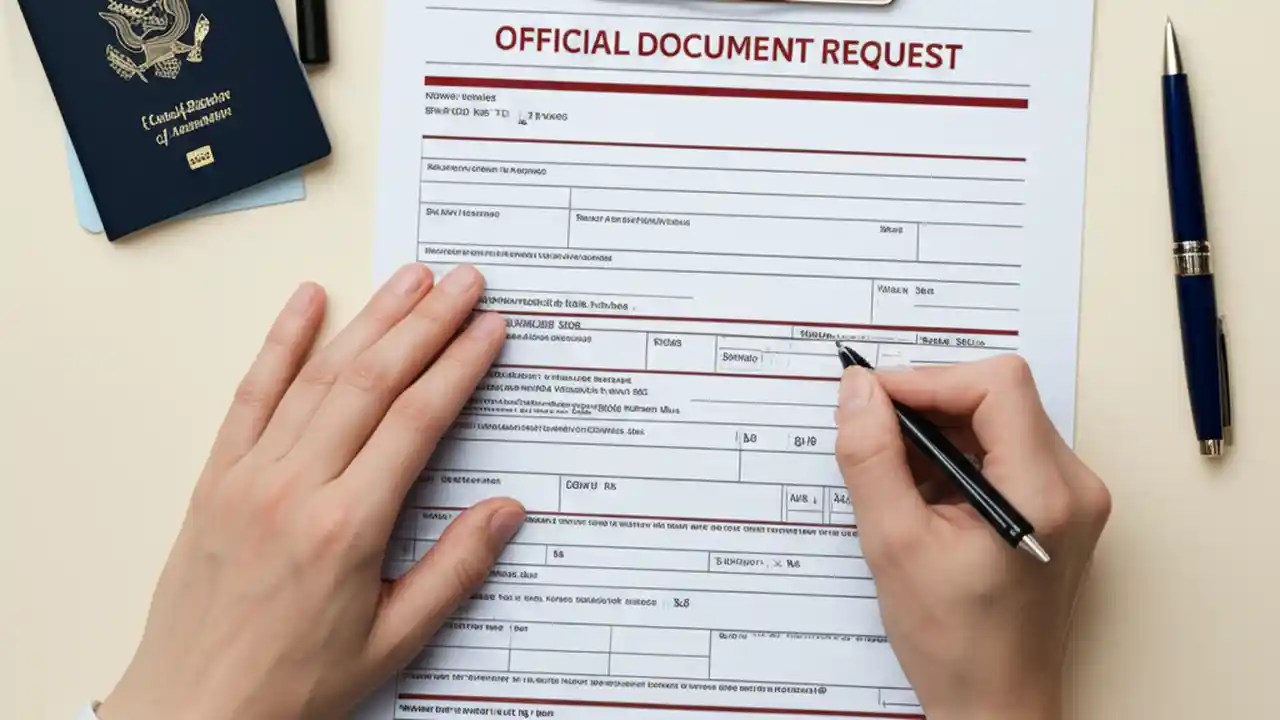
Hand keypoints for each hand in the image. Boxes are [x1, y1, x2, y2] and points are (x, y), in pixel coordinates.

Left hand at [99, 264, 525, 719]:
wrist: (192, 711)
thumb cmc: (290, 685)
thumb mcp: (391, 642)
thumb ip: (454, 572)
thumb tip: (505, 513)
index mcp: (346, 528)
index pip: (417, 422)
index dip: (459, 366)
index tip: (488, 329)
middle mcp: (295, 488)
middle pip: (373, 382)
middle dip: (426, 323)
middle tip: (462, 282)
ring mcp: (249, 476)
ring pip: (318, 377)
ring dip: (369, 320)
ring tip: (408, 280)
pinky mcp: (216, 479)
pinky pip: (250, 395)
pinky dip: (279, 343)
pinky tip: (305, 302)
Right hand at [835, 357, 1110, 719]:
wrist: (997, 707)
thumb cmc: (956, 646)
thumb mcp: (893, 544)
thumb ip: (871, 457)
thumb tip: (858, 391)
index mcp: (1044, 493)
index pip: (995, 385)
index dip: (926, 379)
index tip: (873, 398)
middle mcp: (1072, 485)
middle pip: (998, 396)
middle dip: (927, 405)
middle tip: (873, 434)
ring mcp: (1070, 497)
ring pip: (998, 420)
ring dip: (938, 431)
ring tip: (894, 474)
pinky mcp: (1057, 507)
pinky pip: (1003, 450)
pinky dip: (955, 456)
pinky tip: (921, 494)